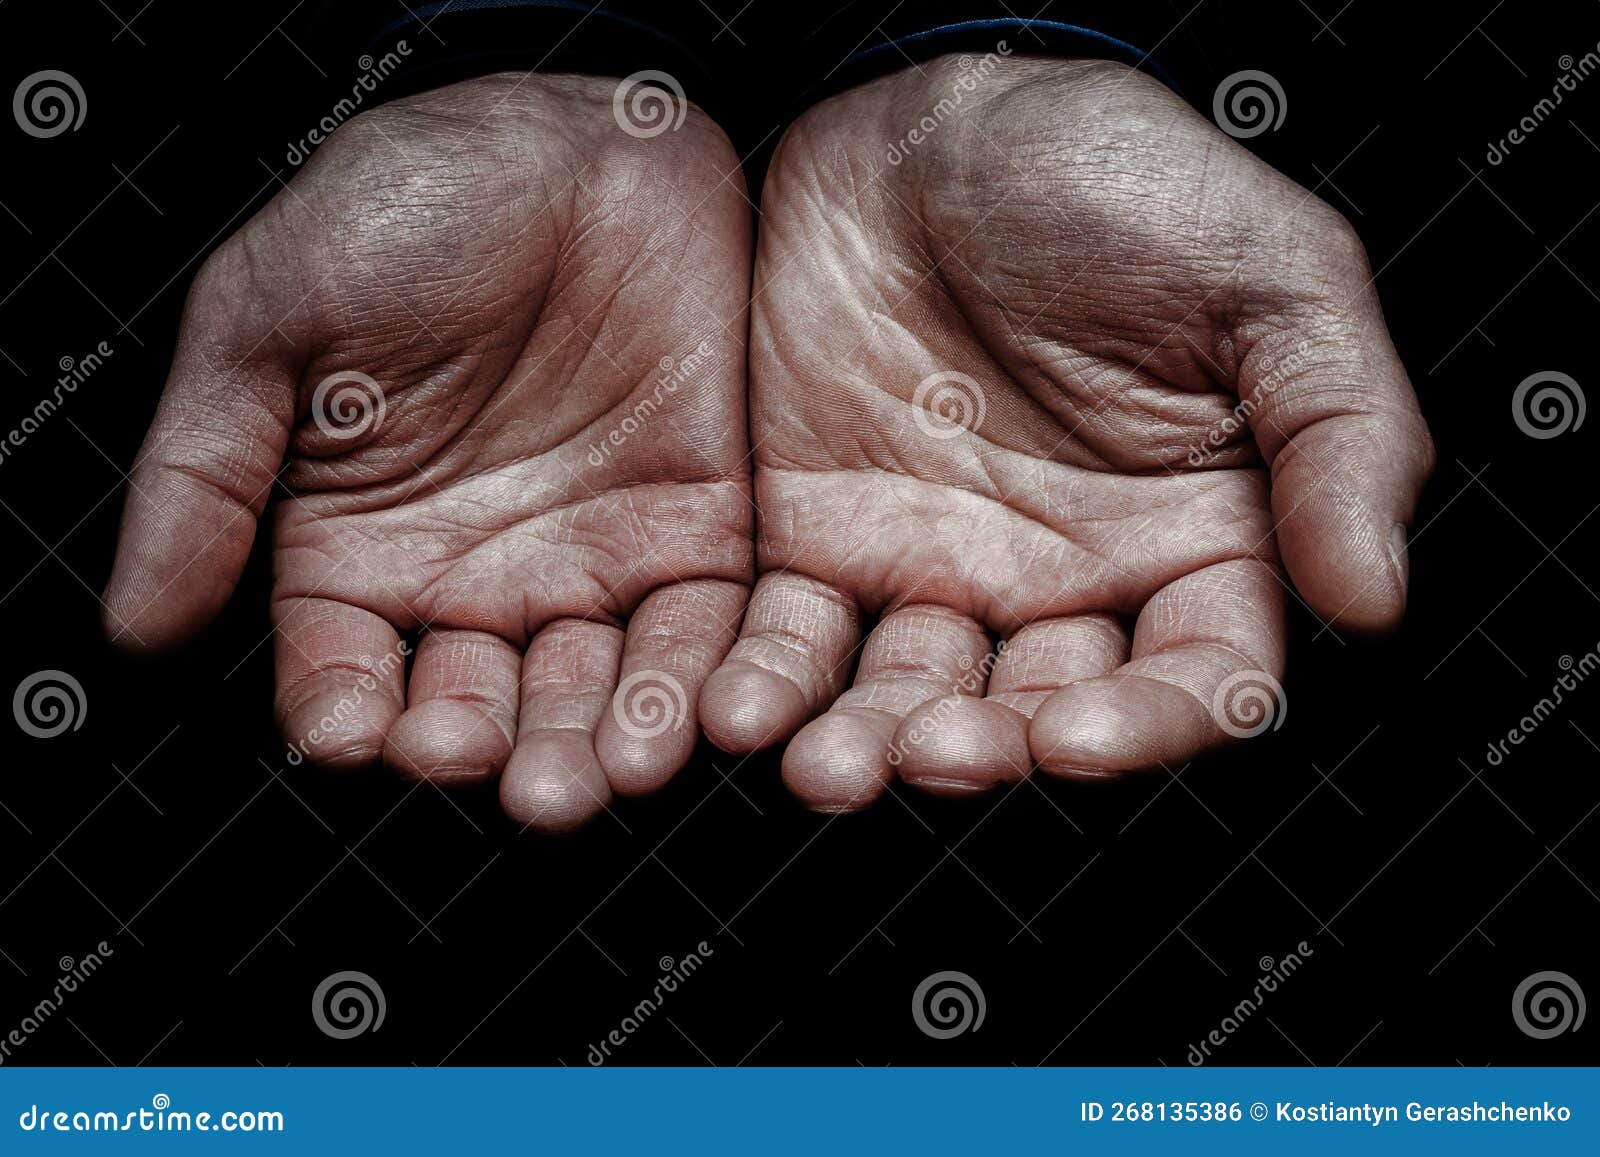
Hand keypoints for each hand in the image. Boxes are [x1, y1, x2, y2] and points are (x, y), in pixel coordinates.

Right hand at [103, 74, 752, 829]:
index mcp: (360, 545)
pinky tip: (681, 726)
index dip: (346, 716)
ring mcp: (589, 561)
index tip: (357, 736)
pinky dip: (692, 686)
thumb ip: (205, 475)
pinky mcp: (696, 532)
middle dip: (486, 753)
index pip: (344, 673)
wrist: (579, 139)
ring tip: (588, 778)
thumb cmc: (409, 208)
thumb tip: (134, 623)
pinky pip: (698, 633)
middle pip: (476, 708)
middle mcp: (476, 574)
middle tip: (496, 773)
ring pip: (589, 693)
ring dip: (590, 746)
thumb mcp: (269, 321)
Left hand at [700, 56, 1432, 809]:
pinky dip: (769, 685)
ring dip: (869, 745)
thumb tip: (1371, 597)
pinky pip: (797, 640)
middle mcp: (1068, 580)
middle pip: (1041, 715)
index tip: (1076, 736)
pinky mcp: (823, 544)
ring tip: (823, 765)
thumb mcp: (1269, 275)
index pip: (1199, 677)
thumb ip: (1341, 431)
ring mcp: (941, 569)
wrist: (924, 127)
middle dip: (986, 749)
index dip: (1150, 727)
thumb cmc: (1115, 179)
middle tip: (930, 750)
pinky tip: (737, 711)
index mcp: (1194, 537)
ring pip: (911, 698)